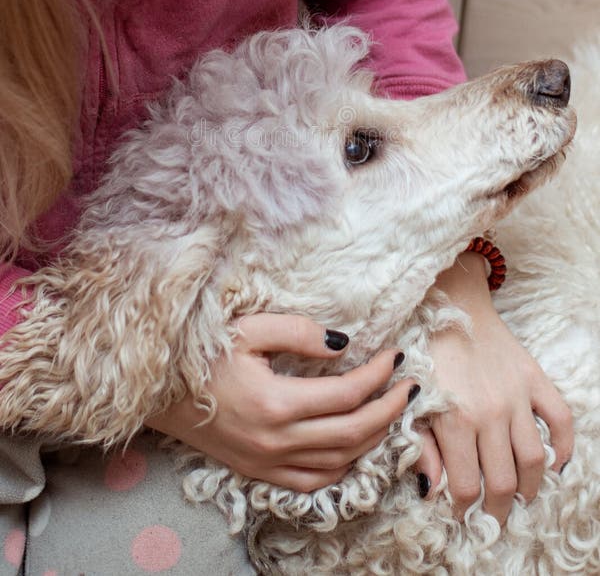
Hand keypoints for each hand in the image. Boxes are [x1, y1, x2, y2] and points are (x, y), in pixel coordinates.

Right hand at [146, 312, 418, 492]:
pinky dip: (343, 465)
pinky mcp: (258, 472)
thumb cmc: (202, 352)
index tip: (396, 355)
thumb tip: (344, 345)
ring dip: (372, 439)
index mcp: (275, 402)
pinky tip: (354, 445)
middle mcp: (276, 441)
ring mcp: (267, 462)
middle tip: (410, 387)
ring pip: (339, 462)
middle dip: (390, 410)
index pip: (348, 394)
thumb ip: (300, 332)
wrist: (158, 390)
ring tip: (391, 412)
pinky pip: (313, 481)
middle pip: (353, 432)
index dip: (379, 375)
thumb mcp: (250, 328)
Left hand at [415, 253, 573, 523]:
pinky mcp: (534, 378)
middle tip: (490, 518)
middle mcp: (490, 412)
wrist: (446, 299)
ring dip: (529, 488)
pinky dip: (564, 447)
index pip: (465, 486)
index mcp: (454, 418)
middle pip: (503, 482)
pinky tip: (554, 463)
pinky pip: (561, 420)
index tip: (461, 515)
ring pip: (535, 461)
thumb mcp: (410, 398)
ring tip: (518, 497)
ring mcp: (517, 396)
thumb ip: (422, 445)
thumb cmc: (421, 347)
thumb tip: (432, 489)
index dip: (463, 510)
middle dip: (496, 510)